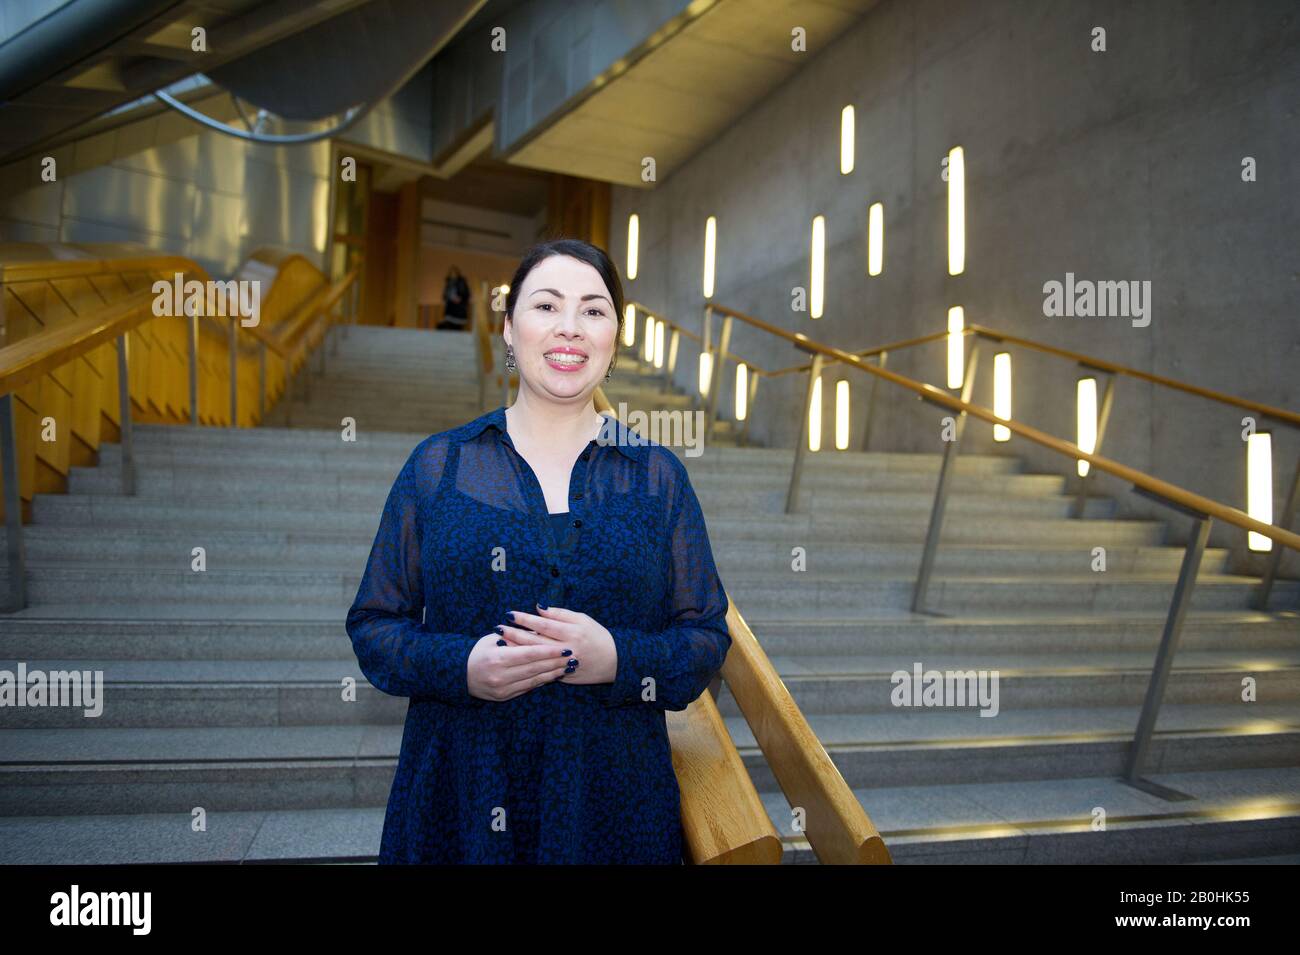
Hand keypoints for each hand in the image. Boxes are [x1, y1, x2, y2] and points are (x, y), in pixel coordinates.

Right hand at [465, 632, 570, 701]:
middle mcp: (501, 675)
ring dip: (553, 673)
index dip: (549, 651)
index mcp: (498, 658)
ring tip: (568, 667)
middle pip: (535, 668)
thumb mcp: (492, 639)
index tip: (565, 647)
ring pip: (534, 680)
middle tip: (573, 657)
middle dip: (556, 663)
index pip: (530, 654)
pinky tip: (553, 676)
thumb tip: (538, 630)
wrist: (459, 674)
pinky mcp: (504, 697)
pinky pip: (527, 688)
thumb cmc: (478, 652)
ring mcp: (502, 688)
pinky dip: (542, 681)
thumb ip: (514, 637)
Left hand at [497, 605, 616, 685]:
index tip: (510, 614)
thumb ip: (561, 614)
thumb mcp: (583, 619)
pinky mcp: (563, 678)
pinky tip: (515, 661)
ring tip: (501, 644)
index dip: (525, 619)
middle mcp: (567, 650)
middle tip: (498, 629)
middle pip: (536, 642)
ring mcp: (564, 666)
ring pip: (535, 658)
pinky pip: (542, 671)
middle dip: (515, 635)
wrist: (614, 662)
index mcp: (572, 633)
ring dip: (517, 651)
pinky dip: (528, 666)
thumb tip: (540, 608)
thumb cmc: (597, 635)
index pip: (543, 625)